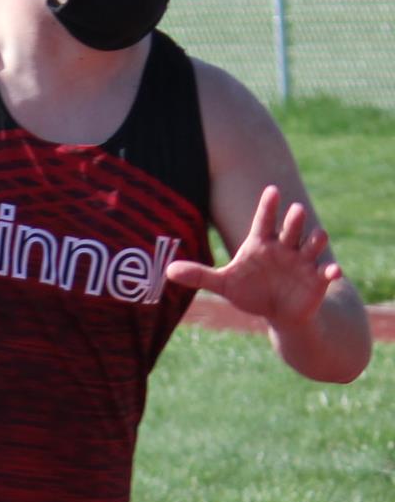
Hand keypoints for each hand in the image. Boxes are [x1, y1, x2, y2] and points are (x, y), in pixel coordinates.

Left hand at [165, 185, 341, 327]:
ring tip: (318, 234)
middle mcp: (284, 248)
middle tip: (295, 209)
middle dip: (293, 220)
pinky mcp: (318, 279)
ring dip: (315, 240)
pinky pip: (326, 272)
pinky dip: (331, 271)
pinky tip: (334, 272)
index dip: (268, 206)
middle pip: (289, 229)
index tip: (271, 190)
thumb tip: (168, 270)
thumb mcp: (224, 284)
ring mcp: (303, 262)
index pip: (264, 221)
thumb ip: (199, 275)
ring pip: (311, 245)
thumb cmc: (250, 291)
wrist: (277, 311)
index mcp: (261, 244)